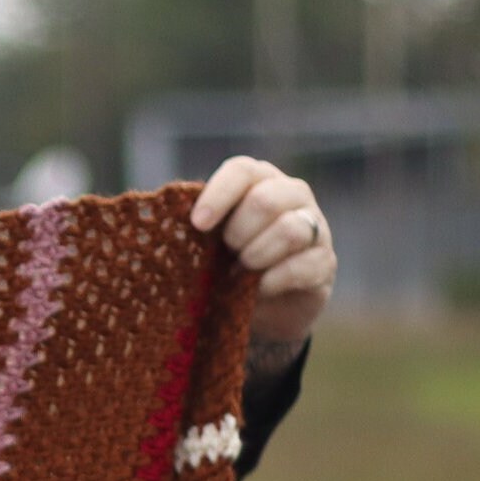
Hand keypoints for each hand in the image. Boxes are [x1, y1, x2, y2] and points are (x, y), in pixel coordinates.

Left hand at [189, 157, 333, 371]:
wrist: (256, 309)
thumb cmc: (221, 265)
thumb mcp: (202, 245)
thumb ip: (190, 228)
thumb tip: (155, 221)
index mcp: (257, 182)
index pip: (241, 171)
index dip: (219, 195)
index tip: (198, 225)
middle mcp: (291, 195)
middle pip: (266, 200)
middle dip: (238, 232)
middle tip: (226, 254)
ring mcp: (314, 227)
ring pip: (291, 229)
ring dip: (257, 255)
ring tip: (241, 271)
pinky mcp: (325, 263)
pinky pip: (305, 265)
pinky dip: (274, 281)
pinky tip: (257, 290)